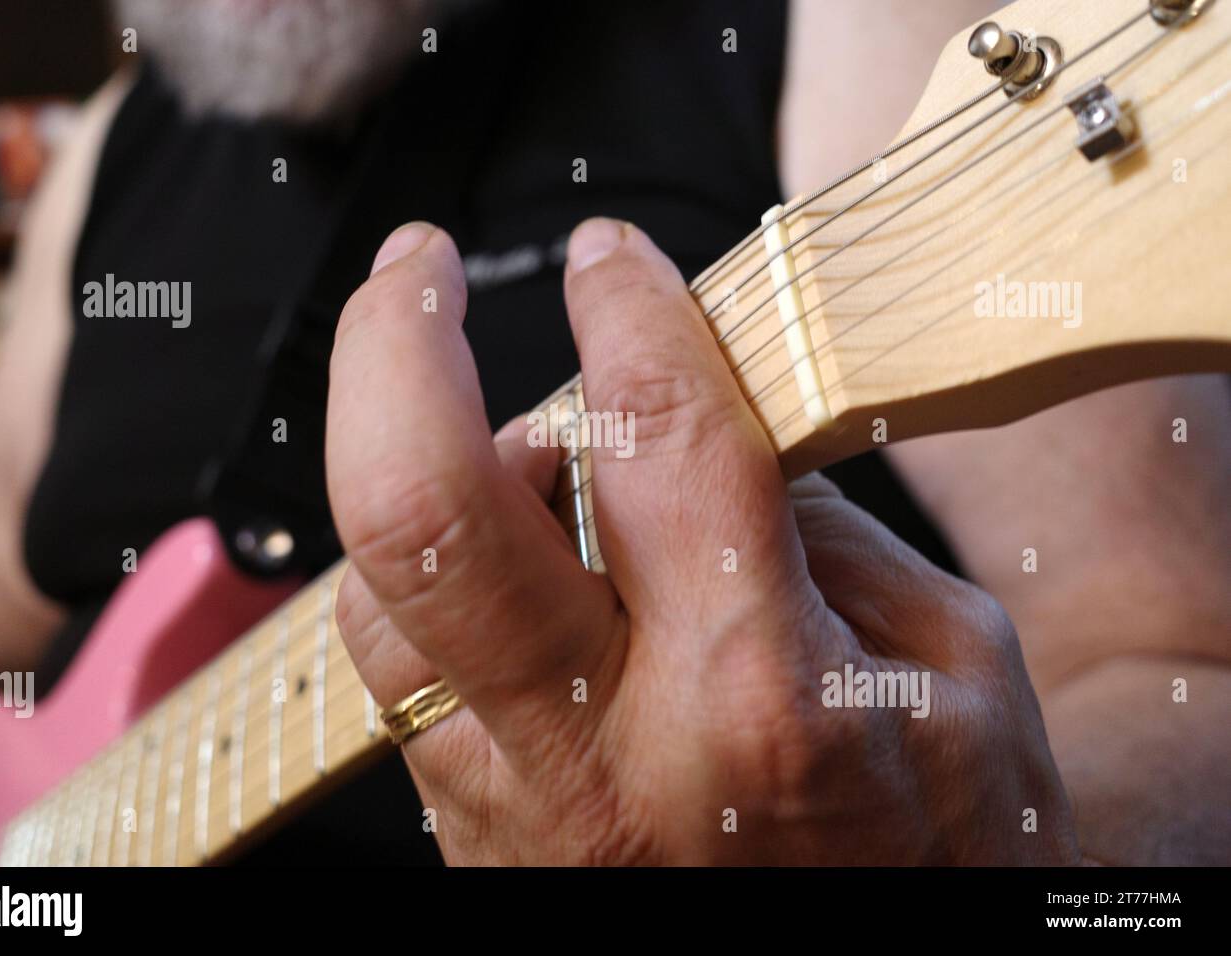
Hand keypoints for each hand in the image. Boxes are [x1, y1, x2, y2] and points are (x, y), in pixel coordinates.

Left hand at [325, 218, 1080, 864]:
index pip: (656, 439)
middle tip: (413, 270)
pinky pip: (405, 666)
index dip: (626, 308)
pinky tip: (523, 564)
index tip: (609, 256)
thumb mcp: (955, 664)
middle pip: (426, 513)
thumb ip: (822, 528)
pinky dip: (441, 575)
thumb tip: (704, 419)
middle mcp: (607, 753)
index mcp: (761, 698)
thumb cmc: (946, 843)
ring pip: (387, 588)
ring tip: (543, 467)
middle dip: (394, 348)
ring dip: (435, 476)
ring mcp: (516, 805)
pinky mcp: (473, 833)